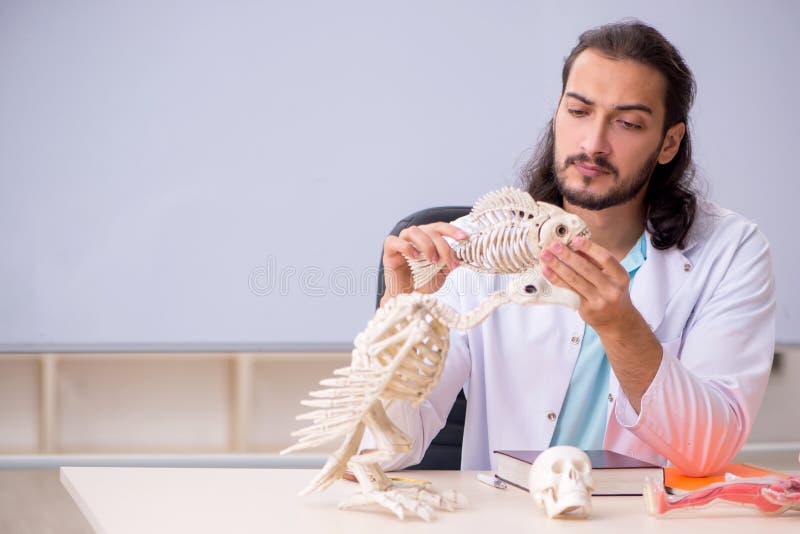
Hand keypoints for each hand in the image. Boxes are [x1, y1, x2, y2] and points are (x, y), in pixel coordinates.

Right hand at [381, 222, 466, 304]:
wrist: (408, 299)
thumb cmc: (422, 283)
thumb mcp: (441, 272)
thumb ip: (448, 261)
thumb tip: (462, 255)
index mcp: (428, 238)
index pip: (439, 228)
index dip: (452, 230)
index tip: (464, 237)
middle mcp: (415, 237)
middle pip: (430, 231)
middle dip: (443, 246)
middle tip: (450, 263)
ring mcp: (401, 242)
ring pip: (413, 231)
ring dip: (427, 245)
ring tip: (433, 261)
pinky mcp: (389, 251)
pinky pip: (394, 241)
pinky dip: (406, 247)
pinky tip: (414, 257)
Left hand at [541, 236, 662, 411]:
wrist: (618, 321)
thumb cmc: (612, 292)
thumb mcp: (611, 276)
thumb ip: (595, 261)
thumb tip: (574, 245)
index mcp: (621, 276)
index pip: (605, 258)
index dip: (589, 248)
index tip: (574, 239)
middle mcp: (612, 289)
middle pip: (586, 269)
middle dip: (567, 255)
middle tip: (553, 245)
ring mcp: (599, 301)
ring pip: (574, 280)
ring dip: (557, 266)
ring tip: (545, 256)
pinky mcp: (587, 309)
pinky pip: (569, 291)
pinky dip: (556, 279)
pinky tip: (547, 271)